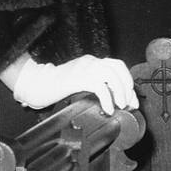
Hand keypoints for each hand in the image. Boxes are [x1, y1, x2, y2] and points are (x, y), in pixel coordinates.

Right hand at [7, 54, 138, 114]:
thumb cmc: (59, 86)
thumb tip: (117, 99)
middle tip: (129, 103)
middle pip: (118, 69)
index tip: (133, 99)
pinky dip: (108, 99)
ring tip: (121, 105)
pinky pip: (100, 87)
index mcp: (94, 61)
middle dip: (127, 87)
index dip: (128, 82)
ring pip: (112, 76)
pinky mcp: (79, 78)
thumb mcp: (82, 81)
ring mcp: (85, 68)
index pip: (118, 66)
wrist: (37, 84)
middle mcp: (92, 61)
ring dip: (120, 92)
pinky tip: (108, 109)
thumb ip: (97, 84)